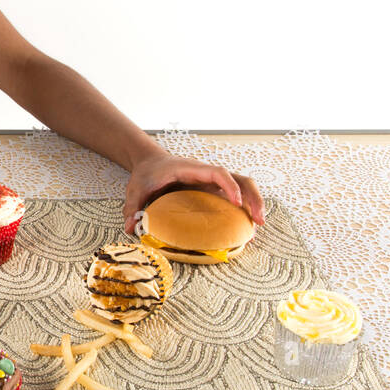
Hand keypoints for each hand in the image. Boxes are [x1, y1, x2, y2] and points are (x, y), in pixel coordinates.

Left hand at [123, 150, 266, 234]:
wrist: (150, 162)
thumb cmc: (146, 173)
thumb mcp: (135, 189)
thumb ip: (132, 207)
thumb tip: (130, 228)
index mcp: (190, 169)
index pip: (217, 172)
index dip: (229, 186)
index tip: (236, 202)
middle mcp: (206, 173)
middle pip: (239, 179)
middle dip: (252, 197)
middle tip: (258, 220)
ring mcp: (212, 181)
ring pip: (242, 185)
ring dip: (254, 202)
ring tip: (258, 225)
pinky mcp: (212, 189)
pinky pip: (234, 194)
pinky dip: (245, 206)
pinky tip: (247, 224)